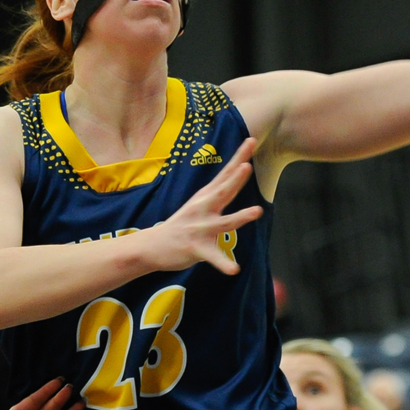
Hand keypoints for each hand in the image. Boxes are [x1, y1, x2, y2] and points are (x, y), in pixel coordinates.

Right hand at [143, 138, 264, 274]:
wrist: (151, 246)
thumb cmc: (181, 225)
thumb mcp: (199, 204)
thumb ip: (217, 193)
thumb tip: (236, 176)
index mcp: (205, 197)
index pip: (225, 174)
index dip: (239, 157)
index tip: (251, 140)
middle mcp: (203, 209)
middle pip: (223, 191)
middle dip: (235, 179)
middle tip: (247, 166)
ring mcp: (199, 228)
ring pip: (224, 222)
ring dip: (240, 217)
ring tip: (257, 211)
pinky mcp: (195, 248)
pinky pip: (213, 257)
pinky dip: (223, 263)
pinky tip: (234, 269)